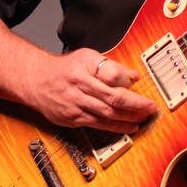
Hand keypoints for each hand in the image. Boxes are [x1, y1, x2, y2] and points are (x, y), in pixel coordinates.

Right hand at [25, 48, 157, 132]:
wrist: (36, 81)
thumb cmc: (65, 69)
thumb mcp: (87, 58)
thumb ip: (111, 67)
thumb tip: (133, 77)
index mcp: (84, 69)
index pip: (110, 76)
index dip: (127, 83)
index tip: (140, 87)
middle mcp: (79, 87)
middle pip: (112, 99)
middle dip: (135, 105)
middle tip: (150, 108)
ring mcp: (74, 105)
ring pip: (106, 115)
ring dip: (128, 119)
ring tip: (143, 119)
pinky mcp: (71, 119)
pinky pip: (98, 125)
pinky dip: (115, 127)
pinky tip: (128, 127)